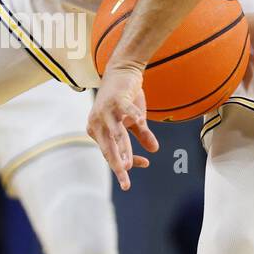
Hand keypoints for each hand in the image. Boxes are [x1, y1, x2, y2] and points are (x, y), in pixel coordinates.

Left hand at [87, 64, 158, 190]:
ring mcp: (106, 110)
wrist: (122, 70)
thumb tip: (155, 151)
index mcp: (98, 131)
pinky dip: (133, 116)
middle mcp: (97, 122)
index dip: (125, 162)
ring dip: (122, 148)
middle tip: (125, 182)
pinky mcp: (116, 98)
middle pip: (108, 149)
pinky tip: (141, 122)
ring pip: (115, 134)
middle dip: (117, 166)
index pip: (111, 153)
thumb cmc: (124, 98)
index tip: (144, 165)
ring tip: (128, 163)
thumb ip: (142, 135)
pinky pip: (125, 110)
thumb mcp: (133, 120)